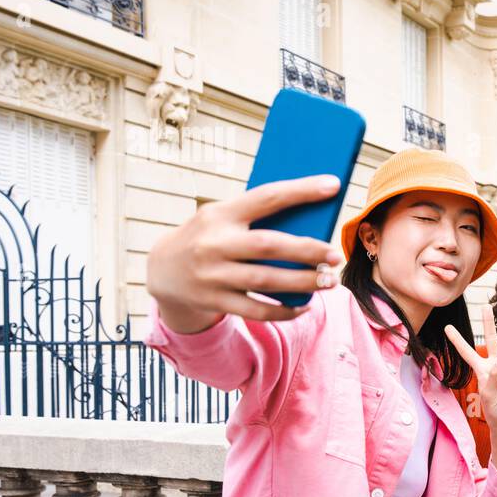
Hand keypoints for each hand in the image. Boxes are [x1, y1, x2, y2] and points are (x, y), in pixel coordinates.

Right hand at [147, 174, 344, 332]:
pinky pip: (257, 310)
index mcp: (220, 213)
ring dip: (303, 283)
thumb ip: (257, 219)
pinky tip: (306, 305)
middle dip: (307, 251)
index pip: (266, 197)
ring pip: (265, 281)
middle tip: (335, 255)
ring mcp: (212, 275)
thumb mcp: (222, 218)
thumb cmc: (208, 237)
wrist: (162, 270)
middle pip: (268, 246)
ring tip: (330, 280)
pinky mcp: (214, 301)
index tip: (333, 186)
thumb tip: (310, 223)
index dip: (301, 191)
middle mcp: (214, 244)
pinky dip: (284, 310)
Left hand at [445, 305, 496, 445]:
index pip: (467, 351)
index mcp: (481, 370)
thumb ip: (495, 374)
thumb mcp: (489, 394)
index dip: (457, 339)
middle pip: (490, 339)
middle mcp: (494, 365)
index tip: (447, 327)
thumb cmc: (495, 411)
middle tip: (485, 306)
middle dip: (488, 323)